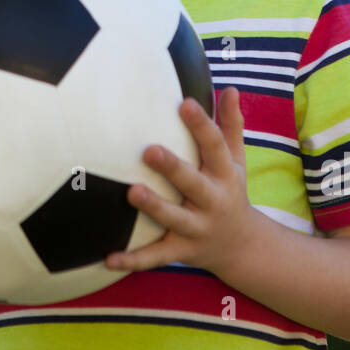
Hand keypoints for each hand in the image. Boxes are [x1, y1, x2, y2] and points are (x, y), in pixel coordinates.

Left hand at [104, 86, 255, 276]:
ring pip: (174, 219)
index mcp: (224, 175)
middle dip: (173, 168)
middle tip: (149, 150)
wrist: (241, 246)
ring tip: (131, 192)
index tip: (185, 103)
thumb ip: (230, 126)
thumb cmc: (229, 190)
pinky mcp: (181, 251)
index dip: (201, 125)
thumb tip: (229, 88)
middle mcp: (212, 201)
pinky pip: (155, 256)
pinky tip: (108, 258)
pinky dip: (133, 260)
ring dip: (154, 207)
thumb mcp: (236, 160)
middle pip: (193, 183)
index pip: (215, 146)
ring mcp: (197, 229)